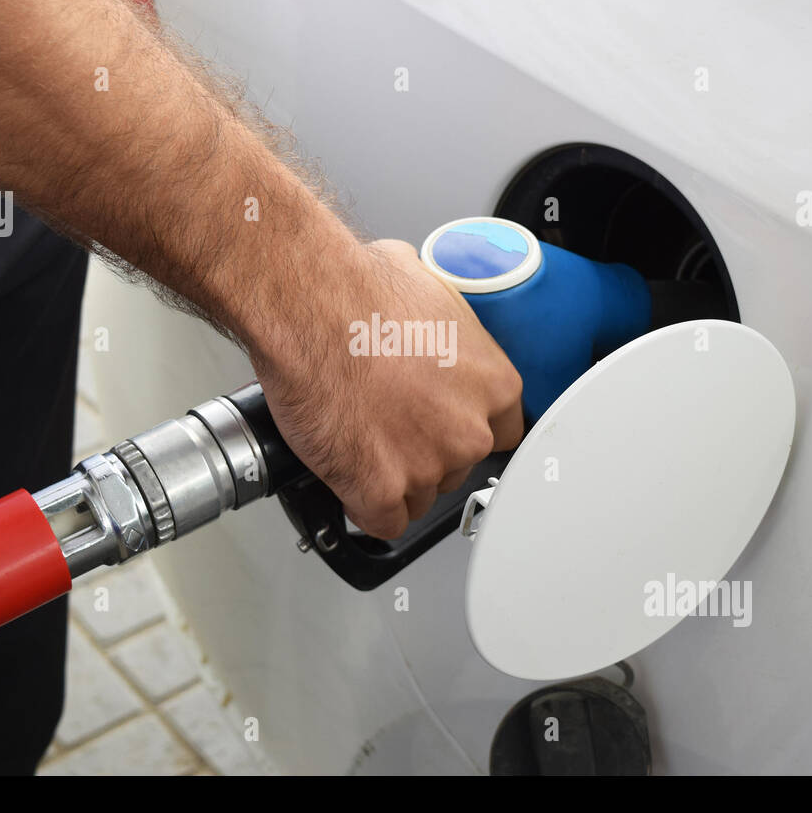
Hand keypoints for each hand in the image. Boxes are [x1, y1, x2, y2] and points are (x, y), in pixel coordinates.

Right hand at [253, 239, 522, 538]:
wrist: (309, 307)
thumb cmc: (359, 291)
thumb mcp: (429, 291)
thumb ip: (445, 329)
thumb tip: (431, 324)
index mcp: (493, 384)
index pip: (501, 431)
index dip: (463, 426)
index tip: (443, 423)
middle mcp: (469, 430)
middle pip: (457, 466)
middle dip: (425, 450)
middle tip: (387, 422)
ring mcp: (427, 467)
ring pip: (418, 496)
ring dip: (393, 478)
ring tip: (359, 438)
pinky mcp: (379, 491)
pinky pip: (383, 521)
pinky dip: (363, 505)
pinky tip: (349, 476)